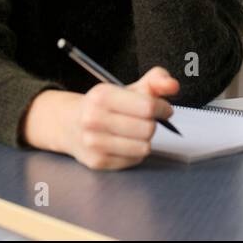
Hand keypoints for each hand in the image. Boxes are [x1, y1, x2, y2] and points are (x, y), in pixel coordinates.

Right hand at [25, 67, 179, 169]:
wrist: (69, 123)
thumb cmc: (104, 105)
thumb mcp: (127, 88)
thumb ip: (155, 81)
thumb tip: (173, 86)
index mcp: (102, 96)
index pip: (147, 106)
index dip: (162, 108)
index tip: (163, 109)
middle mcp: (94, 119)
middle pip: (148, 129)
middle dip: (152, 124)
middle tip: (145, 120)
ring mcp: (93, 143)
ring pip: (143, 147)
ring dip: (144, 139)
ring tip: (134, 132)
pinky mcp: (97, 161)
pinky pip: (134, 160)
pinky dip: (135, 152)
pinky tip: (124, 142)